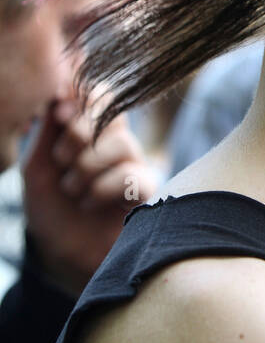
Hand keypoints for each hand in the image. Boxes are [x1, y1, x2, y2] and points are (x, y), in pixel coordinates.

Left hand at [22, 95, 157, 296]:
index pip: (99, 93)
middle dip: (78, 134)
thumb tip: (59, 87)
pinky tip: (89, 205)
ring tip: (72, 190)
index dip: (80, 98)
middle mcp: (116, 144)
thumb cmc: (50, 210)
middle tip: (61, 160)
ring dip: (86, 168)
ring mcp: (134, 166)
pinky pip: (132, 175)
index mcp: (92, 131)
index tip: (58, 111)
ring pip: (121, 144)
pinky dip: (102, 190)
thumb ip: (48, 129)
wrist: (60, 256)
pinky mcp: (147, 192)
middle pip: (111, 113)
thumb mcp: (38, 166)